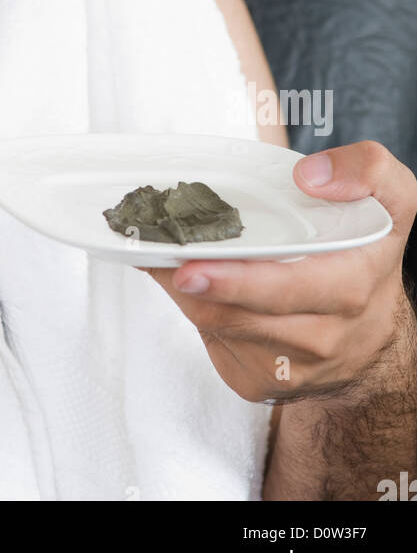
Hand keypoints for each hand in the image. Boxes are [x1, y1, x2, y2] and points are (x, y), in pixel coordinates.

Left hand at [142, 142, 416, 402]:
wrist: (372, 336)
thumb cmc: (367, 255)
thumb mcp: (390, 201)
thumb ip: (366, 169)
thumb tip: (310, 176)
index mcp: (350, 284)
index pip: (288, 287)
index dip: (236, 280)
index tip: (194, 266)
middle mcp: (324, 334)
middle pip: (240, 315)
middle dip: (195, 287)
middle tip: (161, 259)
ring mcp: (290, 367)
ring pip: (219, 329)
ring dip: (185, 293)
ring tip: (165, 255)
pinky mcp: (261, 383)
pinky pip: (214, 345)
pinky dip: (194, 310)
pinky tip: (191, 283)